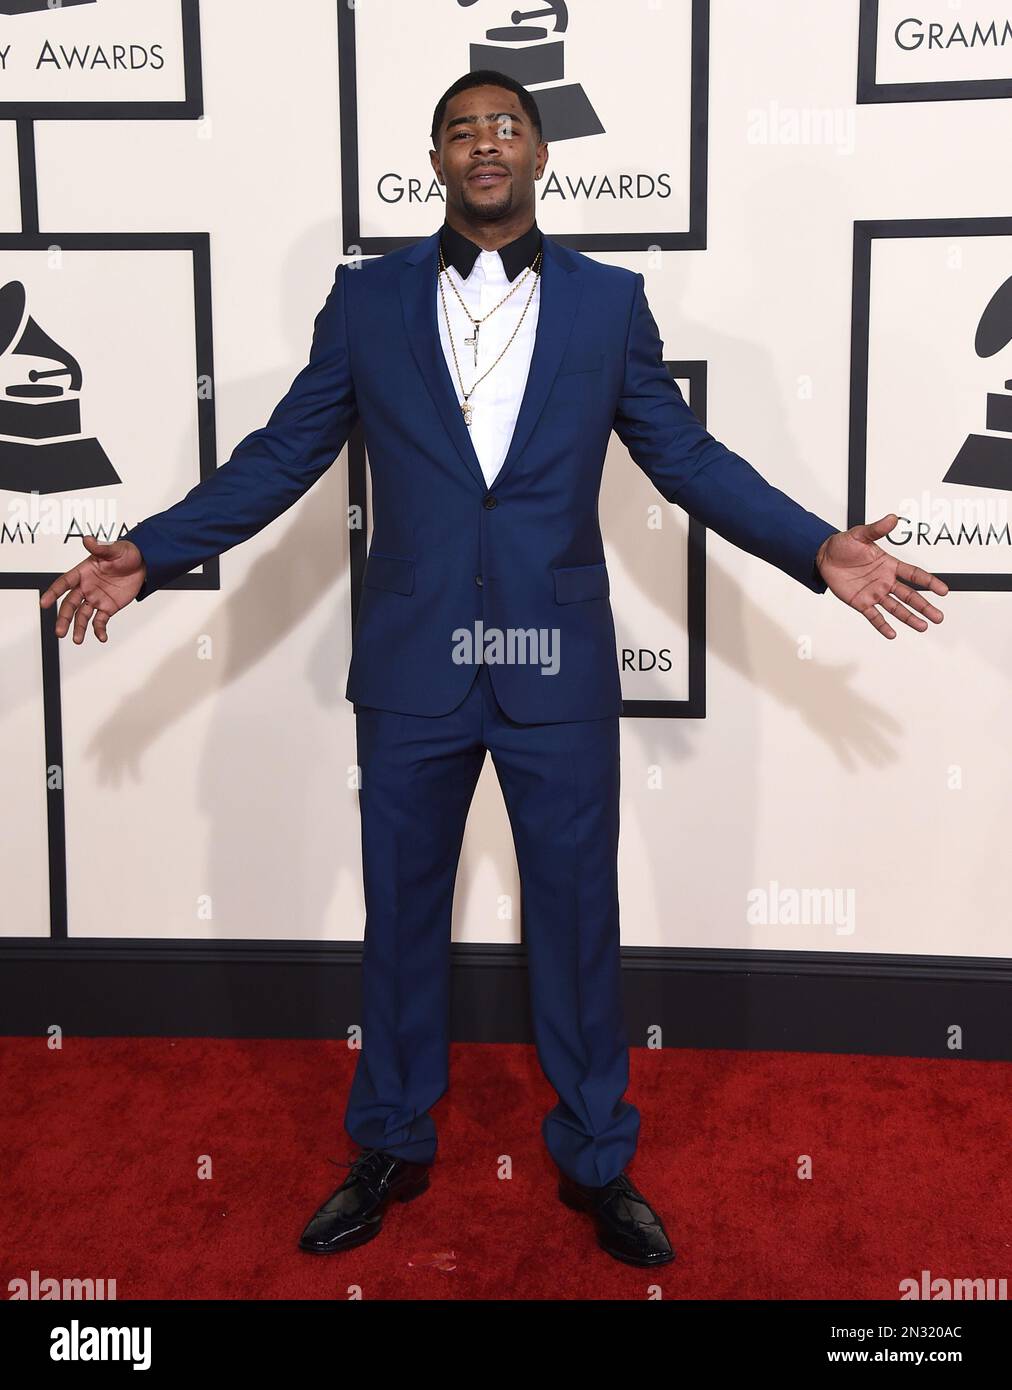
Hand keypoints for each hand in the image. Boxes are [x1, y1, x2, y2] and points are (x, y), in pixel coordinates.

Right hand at [39, 535, 146, 643]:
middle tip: (59, 632)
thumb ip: (100, 547)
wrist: (143, 564)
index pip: (64, 583)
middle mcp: (85, 588)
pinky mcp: (107, 607)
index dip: (53, 593)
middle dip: (64, 618)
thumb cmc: (125, 553)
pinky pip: (100, 621)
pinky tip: (102, 638)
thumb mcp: (114, 549)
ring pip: (82, 616)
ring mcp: (95, 599)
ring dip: (79, 628)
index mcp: (82, 572)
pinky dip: (99, 630)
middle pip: (70, 604)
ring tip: (77, 640)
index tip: (43, 603)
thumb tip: (87, 539)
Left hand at [815, 513, 947, 638]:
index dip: (929, 582)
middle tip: (939, 617)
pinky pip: (874, 616)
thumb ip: (877, 529)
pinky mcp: (861, 602)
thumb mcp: (861, 534)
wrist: (824, 556)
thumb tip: (892, 518)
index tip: (943, 590)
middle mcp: (885, 581)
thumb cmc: (844, 544)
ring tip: (923, 627)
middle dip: (924, 606)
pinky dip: (882, 625)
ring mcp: (874, 593)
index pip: (914, 574)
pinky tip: (892, 634)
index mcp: (889, 565)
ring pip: (896, 608)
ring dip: (909, 618)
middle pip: (910, 596)